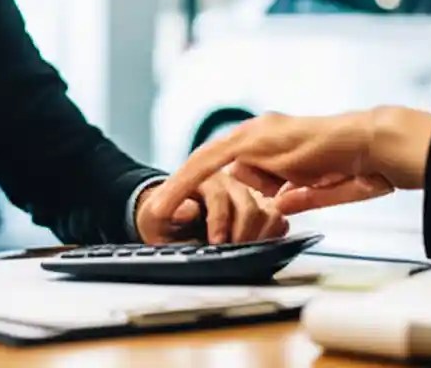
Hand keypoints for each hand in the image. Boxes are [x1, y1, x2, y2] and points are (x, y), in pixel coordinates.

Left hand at [135, 171, 287, 244]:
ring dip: (259, 235)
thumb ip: (166, 212)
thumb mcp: (153, 217)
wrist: (169, 222)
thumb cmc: (162, 219)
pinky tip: (259, 247)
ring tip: (244, 251)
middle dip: (241, 231)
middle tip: (231, 251)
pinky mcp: (261, 210)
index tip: (215, 242)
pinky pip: (277, 219)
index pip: (218, 195)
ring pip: (267, 211)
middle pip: (248, 204)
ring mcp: (248, 196)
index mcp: (203, 178)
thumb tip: (189, 211)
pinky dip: (273, 234)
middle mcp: (229, 183)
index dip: (219, 220)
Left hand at [142, 107, 430, 220]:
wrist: (374, 145)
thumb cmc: (358, 164)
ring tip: (164, 210)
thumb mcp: (316, 188)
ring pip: (207, 162)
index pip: (229, 164)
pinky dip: (186, 183)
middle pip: (211, 160)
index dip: (205, 183)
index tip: (185, 203)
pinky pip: (210, 163)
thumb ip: (294, 195)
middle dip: (183, 186)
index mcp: (274, 144)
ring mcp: (256, 134)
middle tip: (159, 209)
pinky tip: (168, 200)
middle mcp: (260, 133)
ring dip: (188, 189)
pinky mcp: (255, 140)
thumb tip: (275, 204)